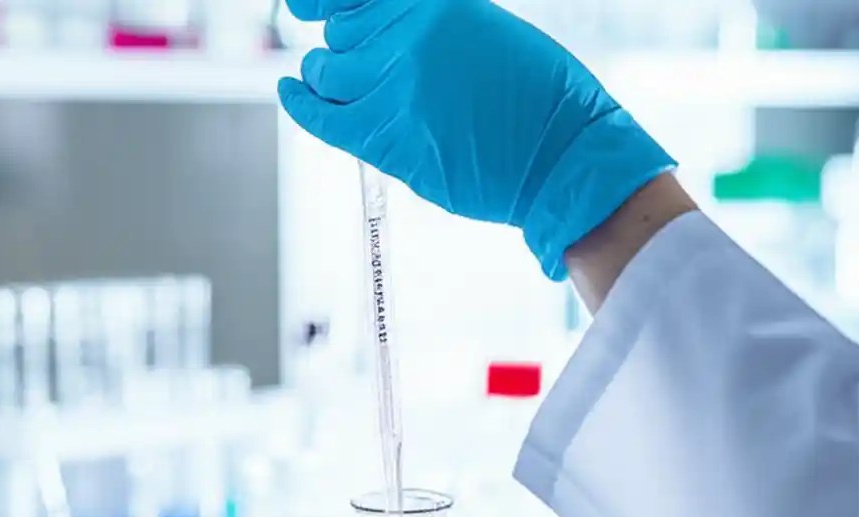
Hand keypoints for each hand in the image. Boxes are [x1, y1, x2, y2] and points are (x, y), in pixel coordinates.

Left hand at [278, 0, 674, 279]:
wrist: (566, 158)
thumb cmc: (542, 102)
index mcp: (436, 5)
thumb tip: (382, 35)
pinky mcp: (388, 137)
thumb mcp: (488, 34)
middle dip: (339, 47)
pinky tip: (291, 91)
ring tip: (322, 78)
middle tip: (341, 58)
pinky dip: (300, 103)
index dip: (324, 3)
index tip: (305, 6)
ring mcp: (395, 88)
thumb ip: (431, 31)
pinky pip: (323, 116)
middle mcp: (409, 37)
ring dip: (322, 76)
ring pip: (328, 74)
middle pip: (341, 35)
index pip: (356, 0)